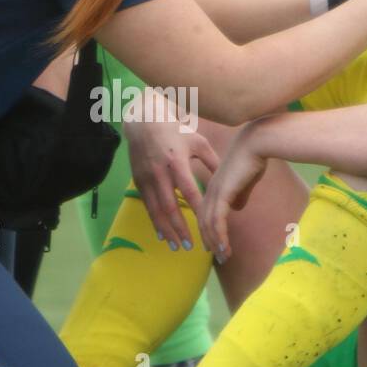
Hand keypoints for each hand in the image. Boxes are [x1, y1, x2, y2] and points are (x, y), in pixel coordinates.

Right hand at [123, 95, 218, 249]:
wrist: (143, 120)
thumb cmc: (176, 131)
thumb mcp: (197, 141)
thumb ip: (212, 162)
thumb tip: (227, 182)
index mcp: (176, 160)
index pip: (188, 189)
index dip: (197, 208)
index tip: (208, 225)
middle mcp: (159, 171)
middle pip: (170, 206)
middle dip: (180, 228)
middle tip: (191, 246)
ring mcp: (146, 177)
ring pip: (156, 210)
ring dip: (167, 230)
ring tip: (176, 246)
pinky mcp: (138, 181)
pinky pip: (147, 206)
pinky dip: (155, 222)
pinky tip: (162, 235)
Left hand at [197, 126, 268, 260]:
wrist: (256, 143)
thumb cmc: (254, 157)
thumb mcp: (245, 180)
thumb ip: (239, 194)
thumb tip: (237, 208)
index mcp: (213, 186)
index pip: (206, 212)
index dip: (209, 229)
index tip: (215, 244)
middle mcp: (210, 190)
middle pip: (204, 221)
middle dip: (210, 240)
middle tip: (220, 257)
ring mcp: (214, 192)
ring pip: (209, 224)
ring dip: (216, 243)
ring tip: (225, 257)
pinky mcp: (222, 194)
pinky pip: (218, 221)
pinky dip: (220, 237)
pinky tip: (225, 248)